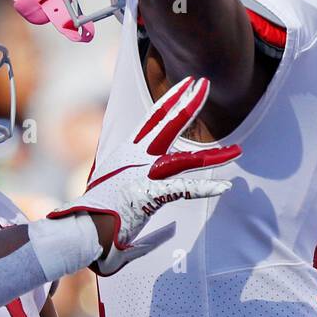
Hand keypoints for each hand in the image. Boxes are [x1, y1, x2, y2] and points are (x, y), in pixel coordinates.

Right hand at [51, 78, 240, 275]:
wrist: (78, 231)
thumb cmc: (93, 225)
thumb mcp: (116, 207)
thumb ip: (144, 216)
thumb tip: (168, 233)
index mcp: (124, 157)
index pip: (150, 122)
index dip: (169, 102)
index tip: (185, 87)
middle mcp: (134, 159)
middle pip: (166, 124)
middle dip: (188, 103)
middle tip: (203, 84)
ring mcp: (142, 175)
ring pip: (184, 159)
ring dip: (214, 155)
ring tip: (238, 150)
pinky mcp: (148, 194)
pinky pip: (183, 190)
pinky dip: (205, 189)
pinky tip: (225, 187)